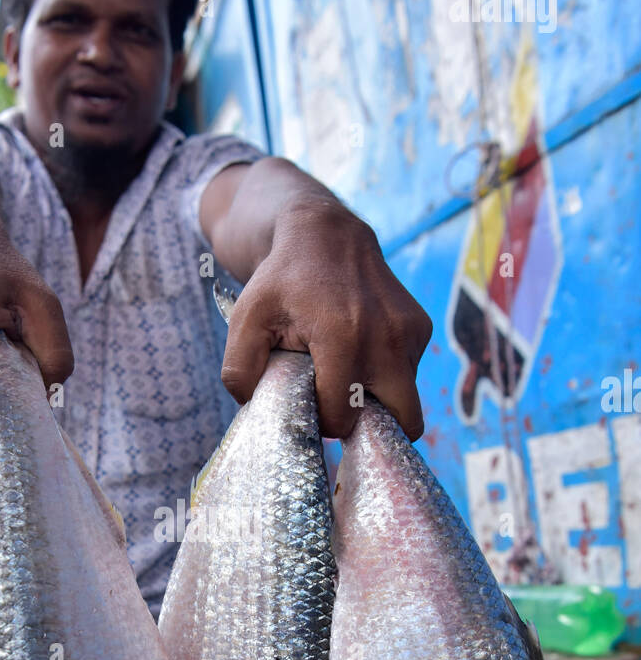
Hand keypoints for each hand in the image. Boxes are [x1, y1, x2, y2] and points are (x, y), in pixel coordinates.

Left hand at [219, 199, 431, 439]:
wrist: (324, 234)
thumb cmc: (279, 281)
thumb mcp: (245, 320)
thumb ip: (238, 371)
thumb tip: (256, 408)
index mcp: (344, 338)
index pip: (343, 417)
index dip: (323, 419)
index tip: (309, 400)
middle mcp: (387, 337)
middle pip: (401, 421)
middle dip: (369, 426)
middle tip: (341, 406)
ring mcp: (409, 332)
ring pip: (405, 399)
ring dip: (377, 398)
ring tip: (346, 371)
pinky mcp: (420, 327)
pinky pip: (410, 373)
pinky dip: (386, 375)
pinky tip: (360, 350)